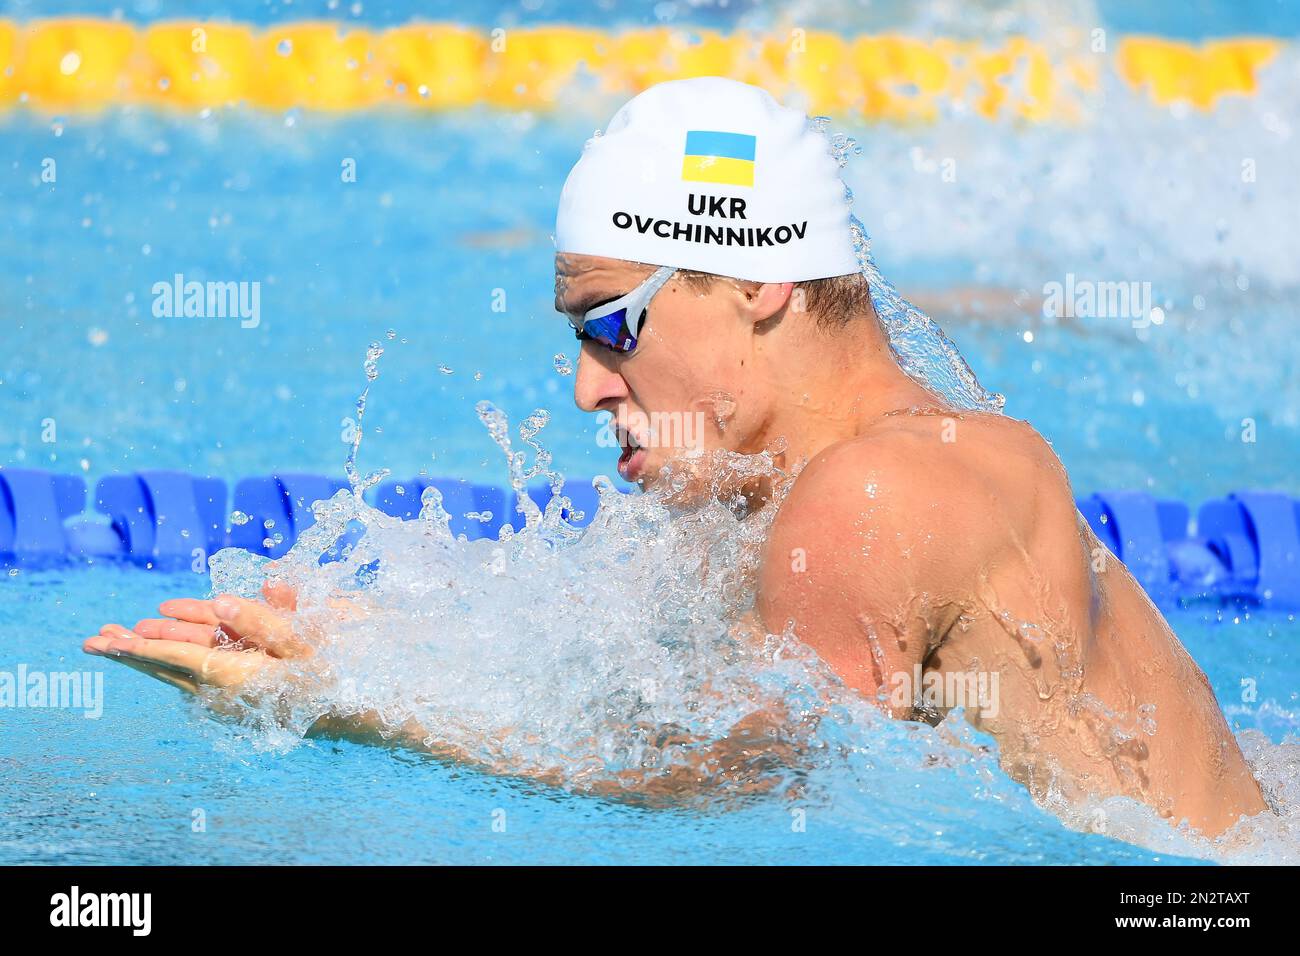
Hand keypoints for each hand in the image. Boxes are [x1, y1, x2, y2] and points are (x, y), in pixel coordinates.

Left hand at [82, 581, 308, 695]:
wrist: (347, 712)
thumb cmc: (329, 672)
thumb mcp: (303, 641)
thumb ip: (261, 620)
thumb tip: (220, 601)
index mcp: (237, 676)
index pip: (179, 658)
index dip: (144, 647)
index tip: (111, 641)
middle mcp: (221, 693)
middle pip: (164, 668)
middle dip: (128, 652)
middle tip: (90, 641)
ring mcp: (223, 701)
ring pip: (173, 674)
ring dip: (141, 657)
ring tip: (110, 641)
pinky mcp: (229, 701)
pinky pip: (189, 678)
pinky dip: (165, 663)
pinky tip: (154, 656)